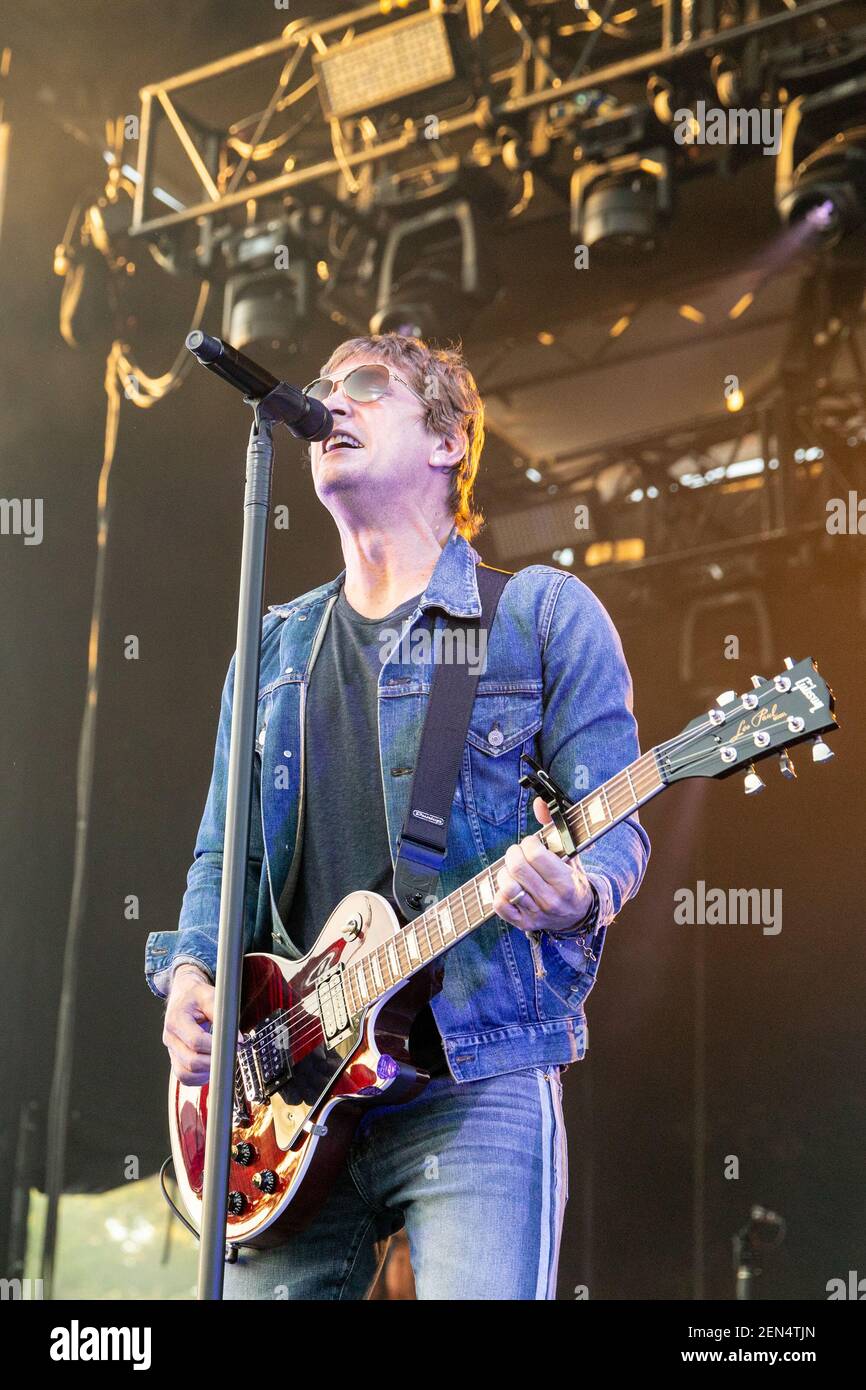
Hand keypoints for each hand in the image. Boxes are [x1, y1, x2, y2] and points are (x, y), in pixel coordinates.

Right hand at [163, 964, 240, 1086]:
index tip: (232, 1043)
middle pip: (191, 1061)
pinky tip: (210, 1068)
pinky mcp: (175, 1058)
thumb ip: (223, 1016)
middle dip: (214, 1062)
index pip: (196, 1041)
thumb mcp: (210, 996)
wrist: (183, 995)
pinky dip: (198, 1078)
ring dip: (206, 1073)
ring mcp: (171, 1050)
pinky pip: (184, 1077)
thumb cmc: (197, 995)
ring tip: (220, 1061)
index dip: (215, 1046)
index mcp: (176, 1020)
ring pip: (185, 1074)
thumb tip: (237, 1039)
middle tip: (229, 1054)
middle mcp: (170, 1038)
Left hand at [493, 796, 593, 934]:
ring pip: (507, 887)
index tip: (532, 843)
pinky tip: (509, 886)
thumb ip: (554, 826)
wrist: (577, 913)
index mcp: (565, 881)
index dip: (529, 843)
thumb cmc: (571, 878)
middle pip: (518, 869)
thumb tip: (539, 803)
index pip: (536, 855)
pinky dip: (499, 893)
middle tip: (518, 853)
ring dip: (505, 873)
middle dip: (513, 854)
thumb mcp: (570, 853)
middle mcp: (551, 900)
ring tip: (513, 870)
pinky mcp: (523, 923)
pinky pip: (499, 906)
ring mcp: (536, 914)